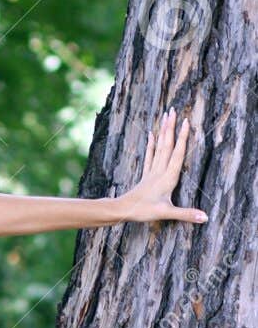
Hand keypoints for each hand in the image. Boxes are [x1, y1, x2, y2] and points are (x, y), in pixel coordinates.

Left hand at [121, 107, 205, 224]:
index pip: (177, 153)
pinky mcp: (146, 175)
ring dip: (163, 131)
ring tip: (165, 115)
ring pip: (159, 147)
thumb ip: (186, 214)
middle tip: (174, 109)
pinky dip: (151, 144)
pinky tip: (151, 134)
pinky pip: (149, 155)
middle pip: (167, 145)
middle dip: (171, 127)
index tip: (186, 121)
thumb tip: (206, 218)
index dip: (183, 137)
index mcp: (168, 177)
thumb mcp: (166, 214)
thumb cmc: (143, 212)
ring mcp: (152, 172)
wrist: (122, 210)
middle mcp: (160, 171)